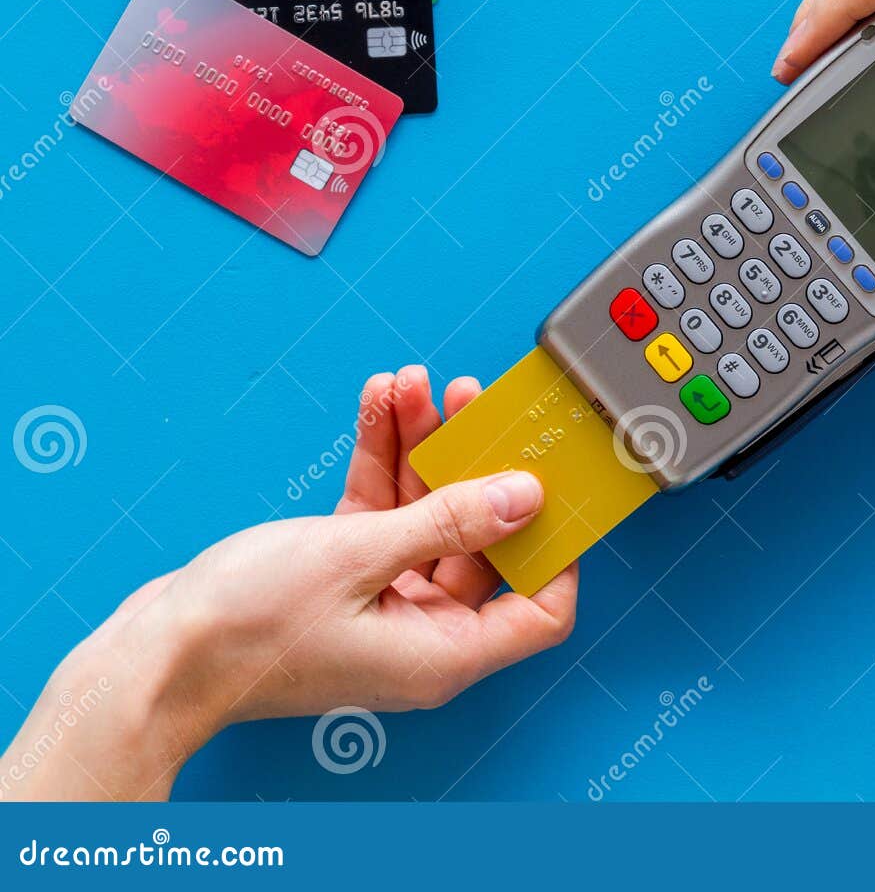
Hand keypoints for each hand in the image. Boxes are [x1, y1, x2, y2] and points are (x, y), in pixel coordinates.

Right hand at [0, 366, 576, 799]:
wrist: (152, 656)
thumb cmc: (247, 628)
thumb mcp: (360, 555)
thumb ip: (449, 520)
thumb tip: (524, 495)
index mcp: (446, 651)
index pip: (541, 609)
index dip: (556, 548)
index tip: (552, 483)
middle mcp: (423, 632)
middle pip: (480, 541)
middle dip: (472, 463)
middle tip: (470, 400)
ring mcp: (382, 603)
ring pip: (425, 514)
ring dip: (420, 447)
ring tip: (414, 383)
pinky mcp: (342, 576)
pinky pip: (379, 512)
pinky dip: (380, 461)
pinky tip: (378, 402)